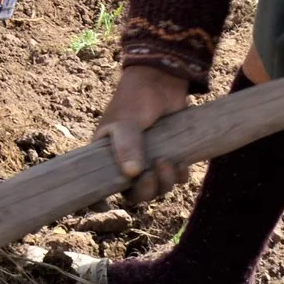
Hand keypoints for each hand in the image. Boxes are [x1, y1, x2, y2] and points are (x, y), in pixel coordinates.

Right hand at [94, 63, 194, 203]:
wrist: (163, 79)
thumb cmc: (135, 98)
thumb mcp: (126, 120)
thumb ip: (127, 145)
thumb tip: (133, 173)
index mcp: (108, 155)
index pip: (102, 185)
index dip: (103, 200)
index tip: (109, 205)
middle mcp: (128, 161)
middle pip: (136, 193)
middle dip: (146, 190)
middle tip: (151, 177)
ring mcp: (150, 159)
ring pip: (158, 188)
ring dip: (164, 182)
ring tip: (168, 163)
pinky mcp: (171, 154)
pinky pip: (175, 177)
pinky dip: (179, 175)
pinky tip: (181, 164)